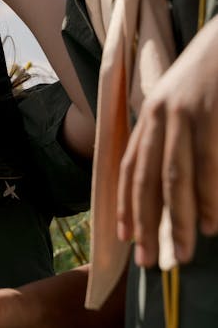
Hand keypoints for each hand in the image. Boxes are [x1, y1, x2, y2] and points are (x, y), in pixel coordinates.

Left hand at [118, 16, 217, 266]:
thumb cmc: (216, 71)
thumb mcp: (187, 101)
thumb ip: (176, 135)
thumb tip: (177, 182)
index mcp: (151, 113)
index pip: (129, 166)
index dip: (125, 202)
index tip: (124, 236)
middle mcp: (159, 115)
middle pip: (145, 178)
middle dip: (146, 222)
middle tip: (148, 260)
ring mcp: (184, 114)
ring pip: (174, 178)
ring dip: (179, 220)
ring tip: (183, 253)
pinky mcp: (210, 114)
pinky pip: (207, 165)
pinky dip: (209, 198)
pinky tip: (213, 224)